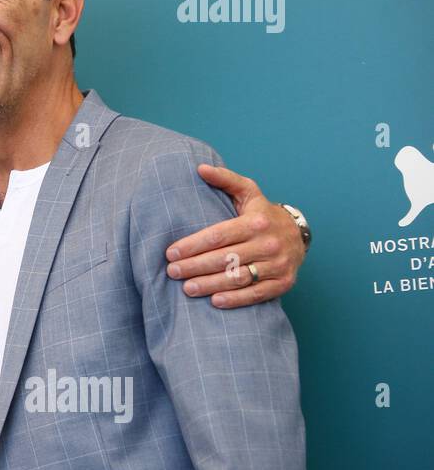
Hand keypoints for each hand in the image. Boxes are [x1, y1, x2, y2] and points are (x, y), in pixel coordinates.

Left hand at [164, 164, 304, 308]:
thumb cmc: (262, 214)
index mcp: (256, 222)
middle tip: (172, 272)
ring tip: (187, 288)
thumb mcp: (248, 192)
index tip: (170, 253)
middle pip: (225, 258)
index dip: (192, 245)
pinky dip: (235, 299)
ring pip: (238, 278)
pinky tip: (215, 301)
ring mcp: (277, 264)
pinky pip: (256, 294)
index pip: (217, 235)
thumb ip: (224, 180)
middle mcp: (268, 243)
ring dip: (210, 285)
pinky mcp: (283, 283)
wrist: (299, 234)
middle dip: (195, 266)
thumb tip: (200, 168)